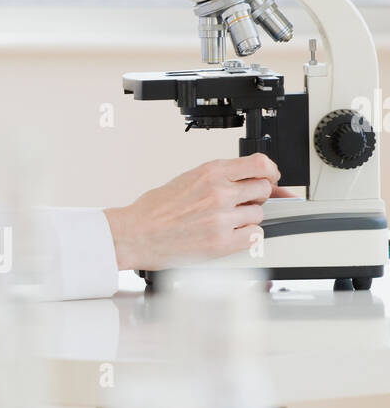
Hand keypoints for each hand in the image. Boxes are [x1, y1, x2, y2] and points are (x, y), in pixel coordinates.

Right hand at [103, 153, 297, 271]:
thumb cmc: (155, 210)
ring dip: (247, 218)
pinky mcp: (221, 243)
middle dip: (255, 196)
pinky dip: (245, 237)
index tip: (271, 177)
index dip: (271, 172)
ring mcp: (221, 218)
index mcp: (211, 173)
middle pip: (263, 189)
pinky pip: (253, 237)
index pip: (260, 164)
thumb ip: (220, 178)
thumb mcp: (188, 179)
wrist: (135, 234)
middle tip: (239, 203)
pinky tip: (228, 235)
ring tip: (224, 221)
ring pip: (259, 215)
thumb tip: (251, 180)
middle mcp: (219, 193)